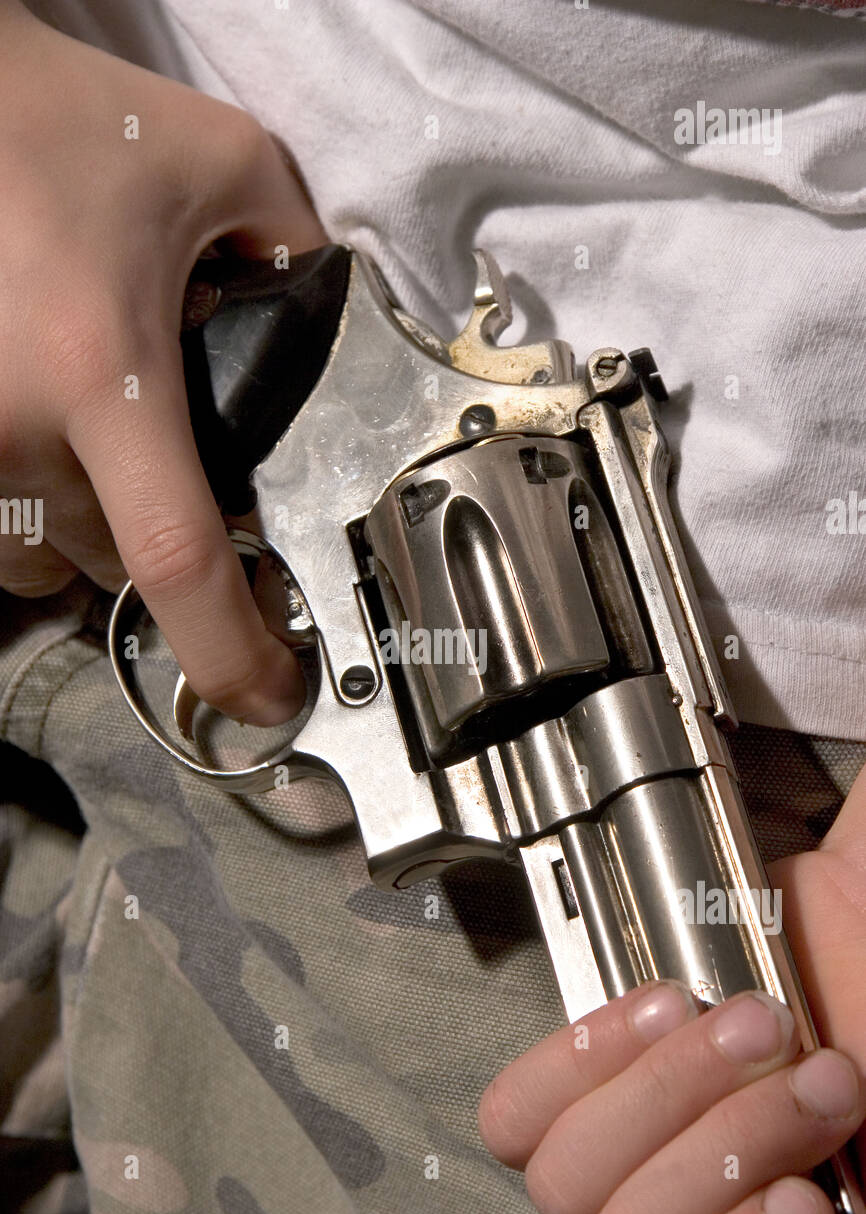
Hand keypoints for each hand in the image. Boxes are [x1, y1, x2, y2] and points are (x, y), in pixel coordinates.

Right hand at [0, 1, 323, 722]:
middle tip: (196, 492)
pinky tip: (53, 441)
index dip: (228, 652)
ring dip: (89, 533)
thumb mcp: (219, 160)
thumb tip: (327, 304)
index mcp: (102, 374)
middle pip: (109, 566)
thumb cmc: (58, 119)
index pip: (175, 559)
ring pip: (35, 556)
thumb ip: (294, 243)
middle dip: (166, 554)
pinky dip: (28, 507)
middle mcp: (13, 427)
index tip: (267, 695)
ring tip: (113, 454)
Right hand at [479, 765, 865, 1213]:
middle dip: (669, 1092)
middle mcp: (663, 1178)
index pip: (523, 1109)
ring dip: (733, 1161)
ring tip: (831, 1108)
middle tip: (770, 1031)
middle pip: (568, 1177)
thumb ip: (824, 847)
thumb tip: (803, 732)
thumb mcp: (854, 912)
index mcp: (654, 1089)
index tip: (664, 993)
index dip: (573, 1052)